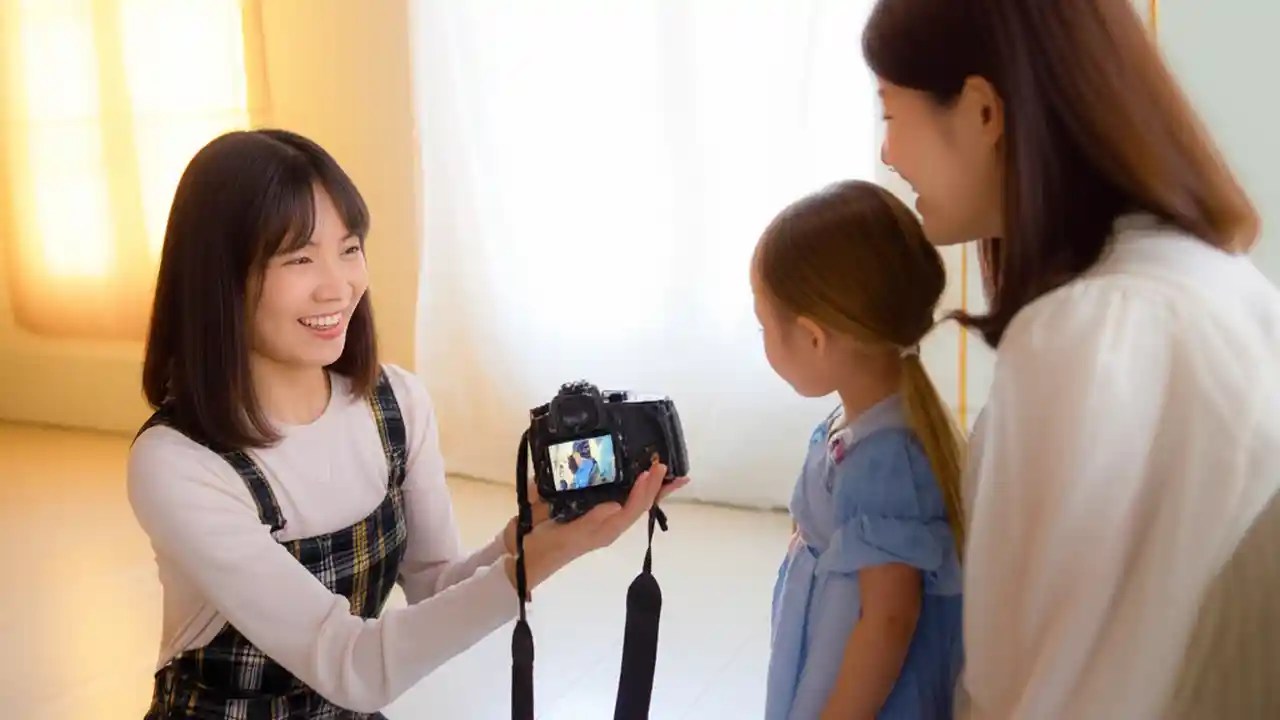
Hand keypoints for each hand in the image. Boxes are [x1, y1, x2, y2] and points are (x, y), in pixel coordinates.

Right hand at [504, 463, 689, 592]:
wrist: (521, 557)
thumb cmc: (546, 548)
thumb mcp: (569, 535)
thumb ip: (591, 520)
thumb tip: (617, 505)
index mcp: (607, 529)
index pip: (635, 508)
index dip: (647, 489)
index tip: (656, 469)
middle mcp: (606, 521)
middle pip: (637, 502)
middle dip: (654, 485)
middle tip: (666, 464)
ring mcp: (594, 515)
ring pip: (627, 498)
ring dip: (642, 483)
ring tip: (656, 466)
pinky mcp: (581, 508)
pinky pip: (607, 493)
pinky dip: (619, 481)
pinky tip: (621, 469)